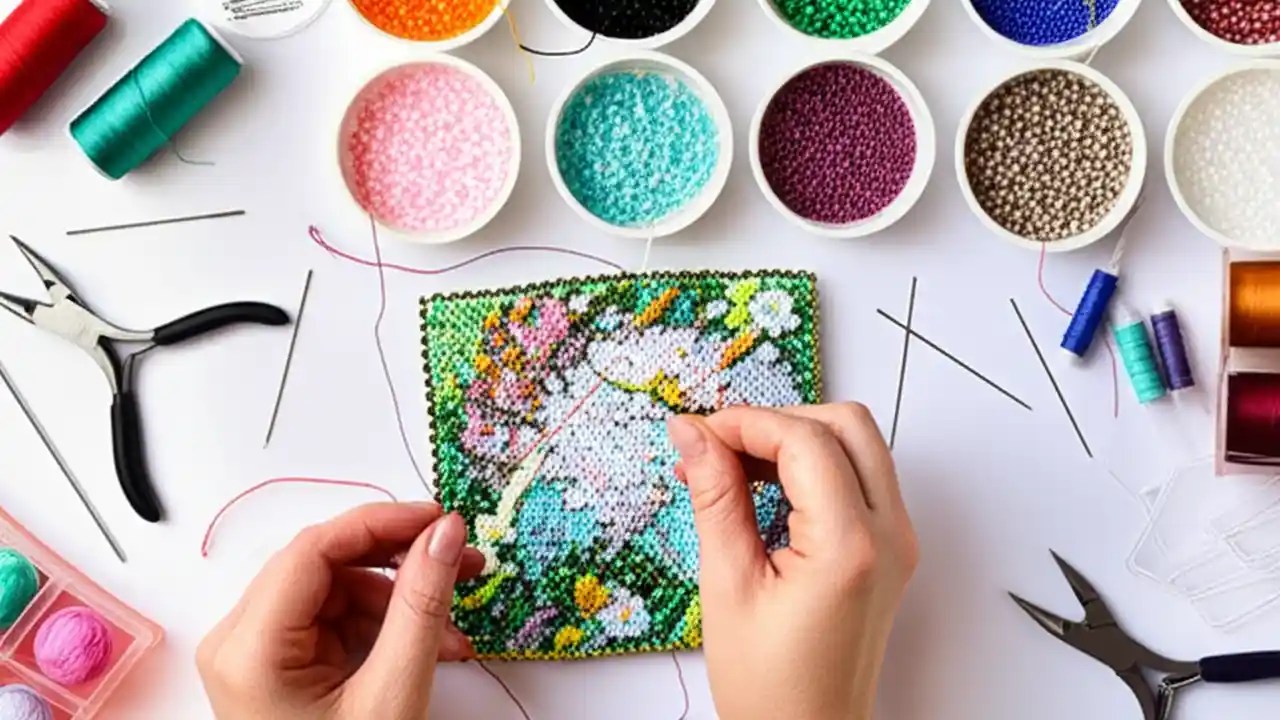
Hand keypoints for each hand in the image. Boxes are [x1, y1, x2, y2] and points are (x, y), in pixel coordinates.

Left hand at [197, 503, 484, 719]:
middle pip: (326, 566)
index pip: (315, 549)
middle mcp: (241, 642)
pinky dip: (387, 627)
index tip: (441, 520)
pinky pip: (338, 622)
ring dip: (402, 600)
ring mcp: (258, 656)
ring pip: (338, 591)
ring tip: (457, 629)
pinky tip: (433, 645)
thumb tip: (444, 533)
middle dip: (400, 561)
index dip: (383, 523)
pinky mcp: (281, 668)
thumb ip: (421, 605)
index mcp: (250, 647)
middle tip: (461, 558)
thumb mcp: (393, 694)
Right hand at [667, 404, 917, 719]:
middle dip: (776, 421)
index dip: (744, 423)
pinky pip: (858, 478)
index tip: (697, 433)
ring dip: (794, 439)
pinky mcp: (889, 549)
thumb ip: (715, 497)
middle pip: (845, 425)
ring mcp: (897, 541)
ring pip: (856, 444)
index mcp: (850, 546)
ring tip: (731, 468)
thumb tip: (692, 433)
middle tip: (717, 445)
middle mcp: (889, 536)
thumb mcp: (727, 584)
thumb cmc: (771, 686)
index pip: (804, 441)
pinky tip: (761, 487)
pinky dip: (811, 466)